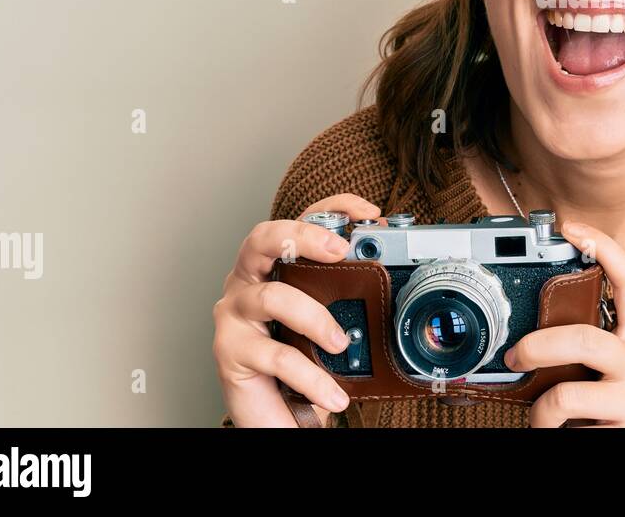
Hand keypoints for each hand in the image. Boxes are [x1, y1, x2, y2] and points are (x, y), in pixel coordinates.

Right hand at [212, 193, 381, 426]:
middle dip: (305, 236)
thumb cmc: (302, 360)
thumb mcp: (329, 322)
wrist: (275, 415)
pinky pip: (275, 355)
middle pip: (264, 239)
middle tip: (341, 251)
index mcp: (274, 265)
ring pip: (272, 297)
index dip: (332, 209)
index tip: (368, 214)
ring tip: (341, 342)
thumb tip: (395, 279)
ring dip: (314, 318)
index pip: (298, 220)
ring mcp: (234, 313)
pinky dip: (311, 376)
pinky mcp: (229, 350)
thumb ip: (348, 298)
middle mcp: (247, 280)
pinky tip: (333, 394)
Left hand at [505, 220, 624, 426]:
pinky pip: (568, 416)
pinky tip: (556, 432)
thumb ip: (585, 359)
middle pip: (586, 337)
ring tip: (539, 416)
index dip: (605, 248)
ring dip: (540, 404)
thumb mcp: (613, 379)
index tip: (573, 228)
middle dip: (539, 346)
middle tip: (515, 359)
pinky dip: (547, 427)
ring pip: (569, 388)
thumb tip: (530, 349)